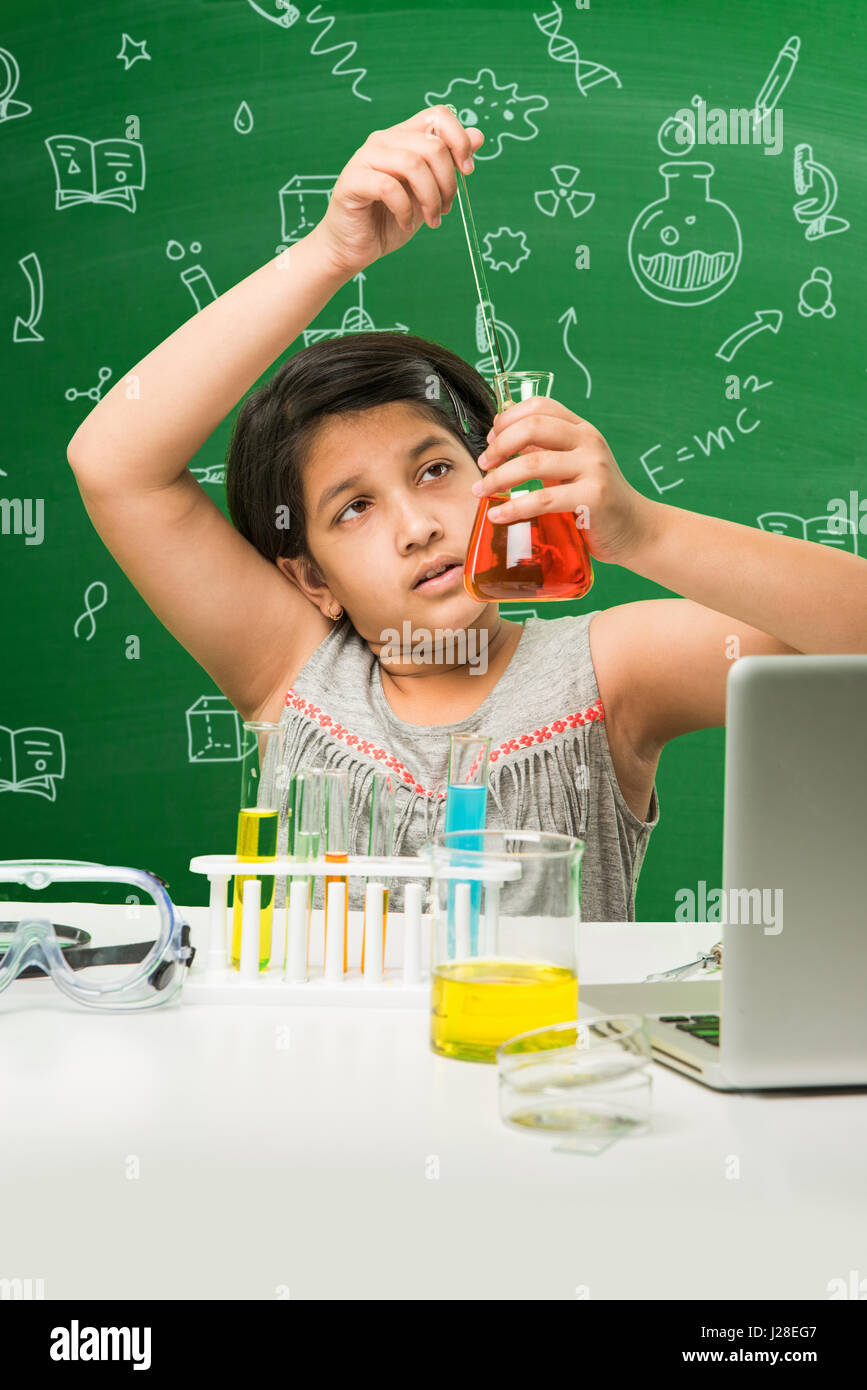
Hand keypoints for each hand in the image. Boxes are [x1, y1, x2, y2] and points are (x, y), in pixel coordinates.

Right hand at [310, 107, 484, 278]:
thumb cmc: (390, 219)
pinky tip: (405, 224)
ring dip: (430, 198)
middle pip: (432, 144)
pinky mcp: (353, 180)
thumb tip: (478, 135)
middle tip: (446, 210)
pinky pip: (389, 187)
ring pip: (413, 164)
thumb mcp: (429, 192)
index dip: (459, 140)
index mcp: (403, 137)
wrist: (354, 247)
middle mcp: (384, 140)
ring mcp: (365, 157)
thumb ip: (449, 165)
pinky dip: (405, 210)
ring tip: (431, 221)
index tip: (467, 171)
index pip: (437, 115)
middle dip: (448, 182)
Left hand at [471, 396, 657, 566]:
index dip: (508, 418)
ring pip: (533, 463)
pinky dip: (514, 507)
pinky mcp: (593, 498)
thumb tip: (500, 439)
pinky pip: (543, 500)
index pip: (540, 406)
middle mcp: (589, 442)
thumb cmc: (596, 498)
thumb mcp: (571, 466)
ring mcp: (593, 468)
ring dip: (498, 478)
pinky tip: (498, 515)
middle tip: (483, 463)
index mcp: (582, 429)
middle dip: (499, 444)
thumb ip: (543, 450)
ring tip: (481, 491)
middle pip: (533, 427)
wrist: (635, 529)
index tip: (490, 438)